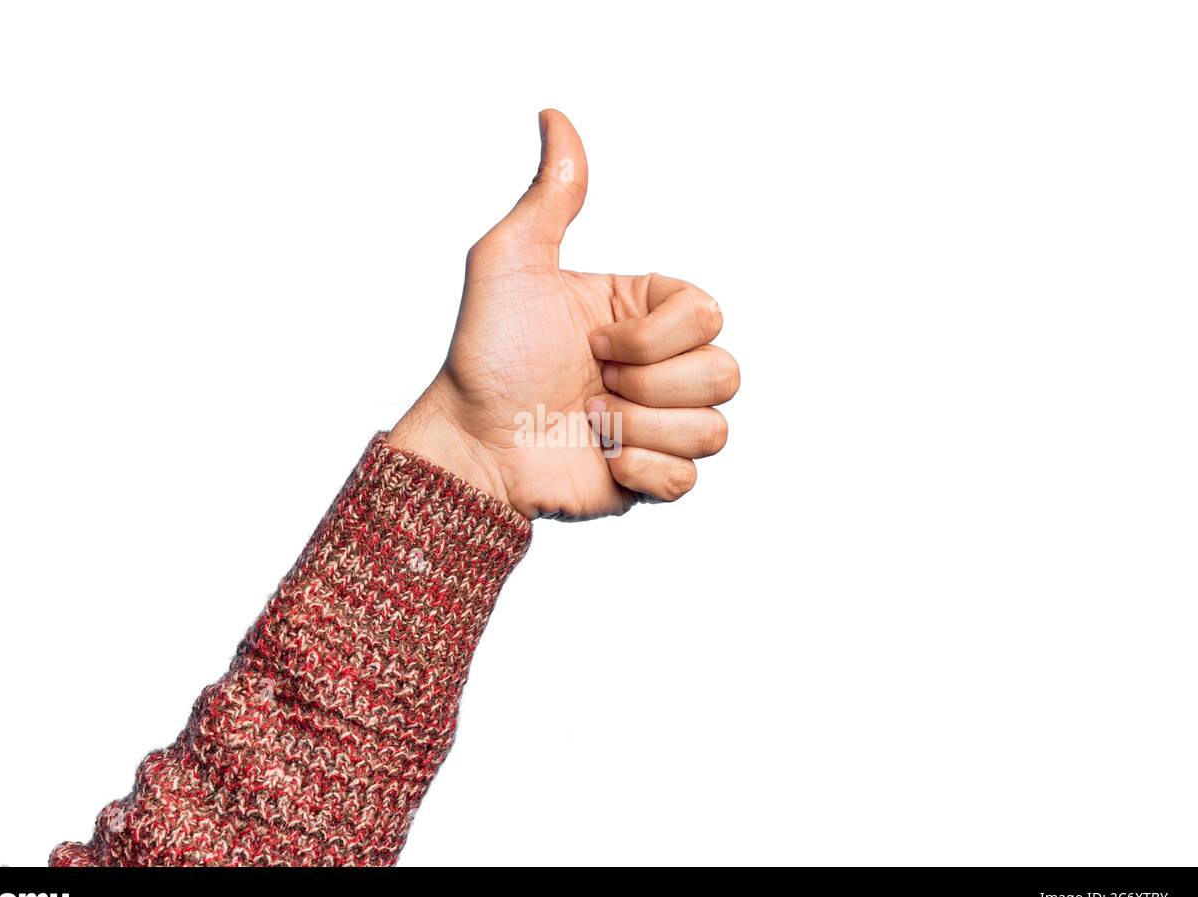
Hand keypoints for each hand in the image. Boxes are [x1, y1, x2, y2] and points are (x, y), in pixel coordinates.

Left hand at [389, 110, 737, 518]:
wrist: (472, 441)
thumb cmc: (486, 352)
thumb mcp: (510, 261)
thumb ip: (551, 195)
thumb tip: (555, 116)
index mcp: (645, 315)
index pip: (709, 313)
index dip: (652, 337)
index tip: (589, 341)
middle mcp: (662, 367)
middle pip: (725, 372)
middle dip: (647, 383)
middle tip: (589, 383)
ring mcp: (660, 423)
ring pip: (714, 428)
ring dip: (638, 426)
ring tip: (588, 421)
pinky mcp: (652, 478)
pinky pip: (689, 479)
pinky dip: (639, 470)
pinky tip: (598, 457)